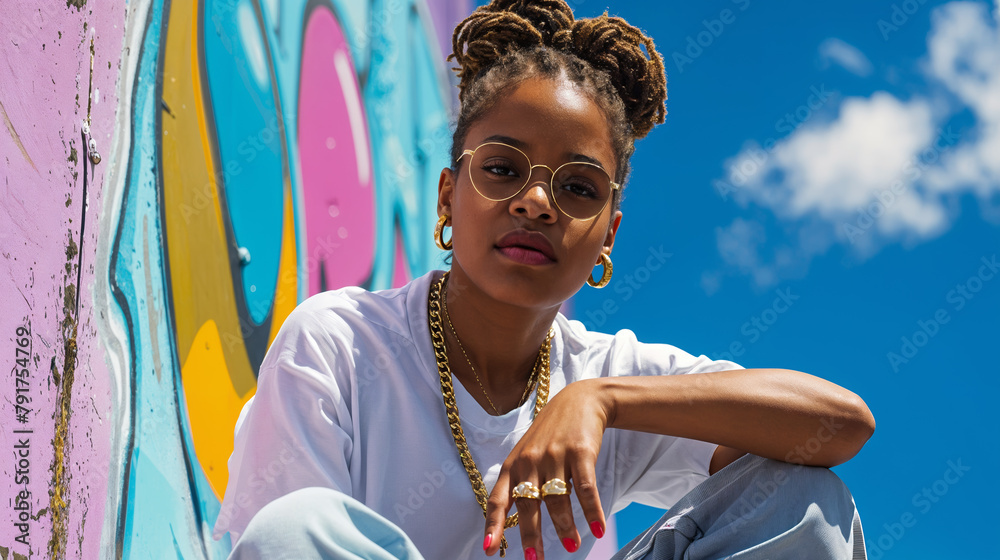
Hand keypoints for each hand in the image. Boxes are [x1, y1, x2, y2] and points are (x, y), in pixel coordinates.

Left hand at [484, 380, 609, 557]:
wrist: (579, 401)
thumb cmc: (549, 434)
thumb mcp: (526, 453)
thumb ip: (518, 483)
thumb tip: (509, 522)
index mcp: (513, 465)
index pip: (498, 499)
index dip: (493, 525)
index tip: (489, 549)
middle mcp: (530, 461)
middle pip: (528, 504)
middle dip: (531, 534)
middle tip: (535, 559)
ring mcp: (554, 456)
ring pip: (557, 499)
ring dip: (565, 527)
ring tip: (571, 546)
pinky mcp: (580, 452)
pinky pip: (585, 488)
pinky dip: (592, 511)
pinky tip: (598, 529)